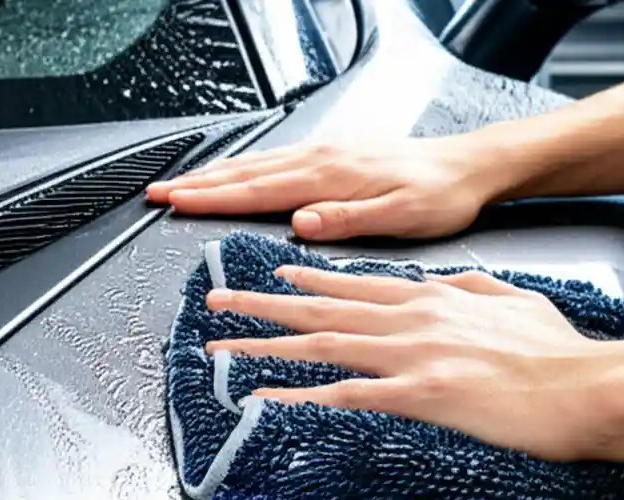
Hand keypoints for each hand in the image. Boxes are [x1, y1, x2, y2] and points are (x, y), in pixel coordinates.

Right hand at [145, 136, 500, 241]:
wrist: (466, 166)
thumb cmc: (439, 196)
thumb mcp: (400, 216)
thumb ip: (347, 219)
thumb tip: (302, 222)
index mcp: (330, 177)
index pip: (257, 190)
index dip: (211, 199)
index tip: (174, 203)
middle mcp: (322, 158)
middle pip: (246, 173)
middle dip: (198, 183)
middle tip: (156, 193)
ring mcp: (326, 152)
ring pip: (257, 163)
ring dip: (216, 174)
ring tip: (182, 184)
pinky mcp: (335, 153)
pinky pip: (277, 158)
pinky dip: (246, 167)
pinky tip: (237, 173)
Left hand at [203, 265, 623, 461]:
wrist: (585, 387)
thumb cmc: (558, 354)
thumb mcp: (515, 302)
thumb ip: (475, 290)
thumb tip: (450, 285)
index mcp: (435, 296)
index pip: (358, 283)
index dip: (312, 280)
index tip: (278, 275)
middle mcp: (412, 318)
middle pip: (323, 310)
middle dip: (264, 305)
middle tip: (219, 301)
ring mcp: (411, 355)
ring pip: (320, 345)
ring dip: (264, 345)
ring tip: (220, 347)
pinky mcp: (418, 394)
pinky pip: (344, 395)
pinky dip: (299, 395)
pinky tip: (265, 399)